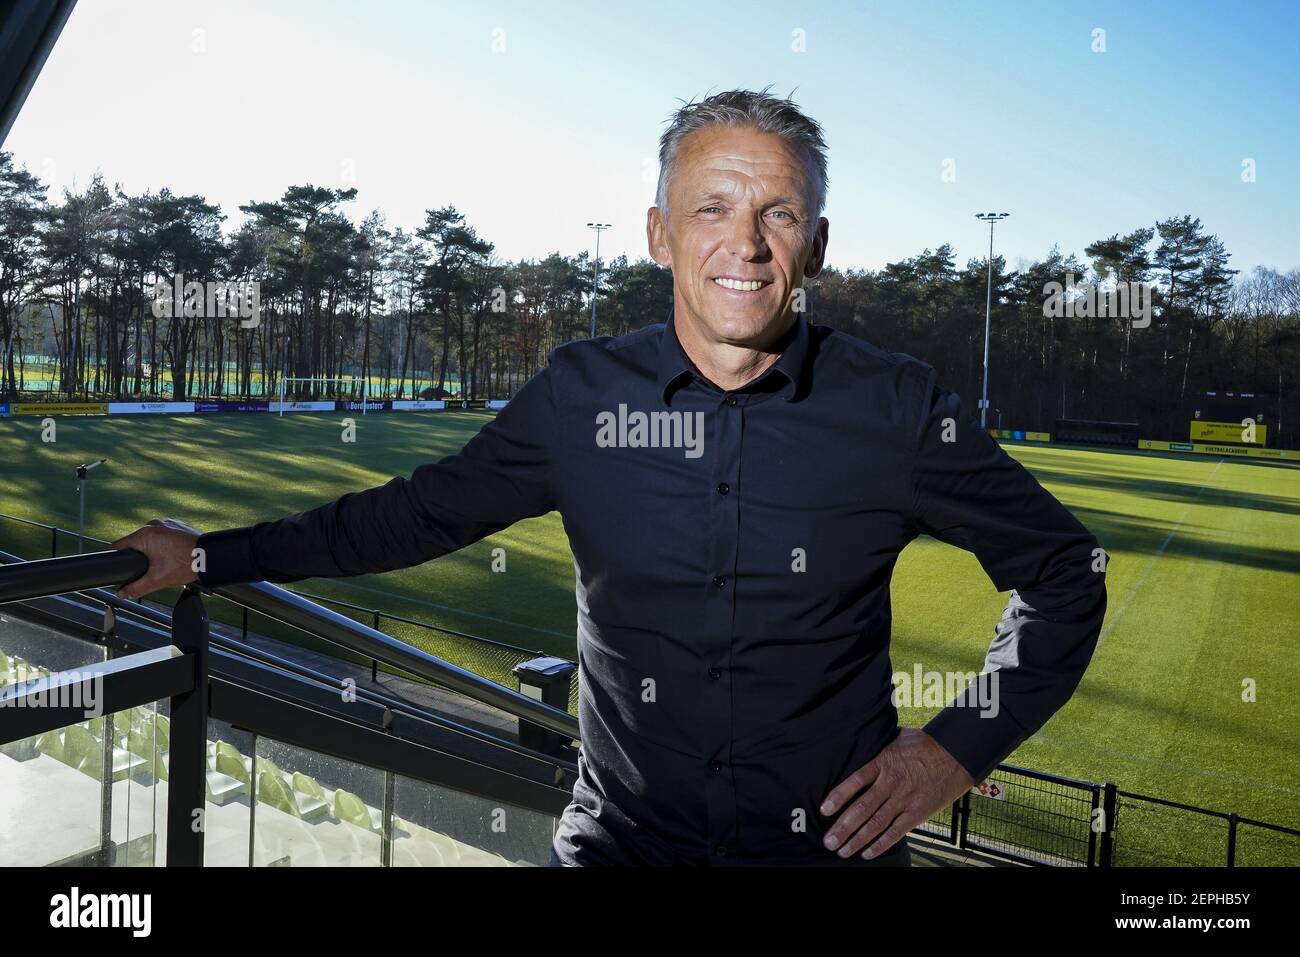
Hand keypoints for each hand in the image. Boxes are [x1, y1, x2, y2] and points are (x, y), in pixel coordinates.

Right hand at [110, 518, 203, 599]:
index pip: (119, 546)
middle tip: (151, 568)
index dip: (118, 558)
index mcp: (144, 534)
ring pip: (151, 539)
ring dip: (153, 551)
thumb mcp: (157, 579)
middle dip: (140, 556)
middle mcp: (154, 524)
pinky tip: (173, 556)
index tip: (122, 567)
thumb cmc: (186, 564)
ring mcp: (167, 523)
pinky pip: (164, 536)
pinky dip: (165, 545)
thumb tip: (122, 593)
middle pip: (136, 543)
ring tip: (165, 562)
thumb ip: (136, 587)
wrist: (211, 557)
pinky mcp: (177, 525)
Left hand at [819, 727, 974, 859]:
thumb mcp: (898, 736)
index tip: (823, 810)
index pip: (855, 781)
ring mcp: (905, 800)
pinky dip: (881, 844)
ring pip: (876, 823)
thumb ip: (879, 743)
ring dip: (857, 839)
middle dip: (843, 827)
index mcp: (883, 762)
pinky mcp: (918, 812)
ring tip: (842, 851)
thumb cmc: (926, 744)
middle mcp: (891, 783)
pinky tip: (867, 853)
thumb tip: (862, 734)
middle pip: (862, 808)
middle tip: (828, 841)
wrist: (957, 755)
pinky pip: (896, 832)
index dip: (838, 796)